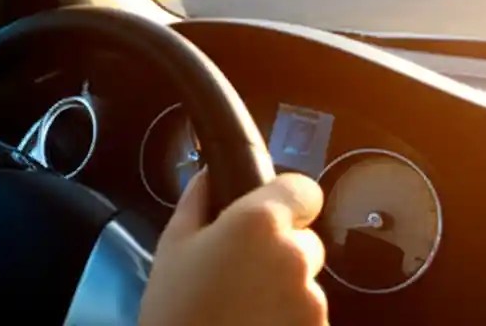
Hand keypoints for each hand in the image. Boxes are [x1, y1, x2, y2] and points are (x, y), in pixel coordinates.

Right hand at [140, 169, 328, 325]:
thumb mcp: (173, 248)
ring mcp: (312, 301)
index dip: (287, 200)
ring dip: (285, 291)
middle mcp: (295, 256)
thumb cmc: (175, 313)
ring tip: (243, 310)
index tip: (267, 216)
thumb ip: (197, 201)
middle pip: (305, 240)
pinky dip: (289, 322)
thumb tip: (210, 173)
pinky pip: (309, 317)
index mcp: (259, 223)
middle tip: (241, 274)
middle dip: (281, 253)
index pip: (304, 189)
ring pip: (306, 282)